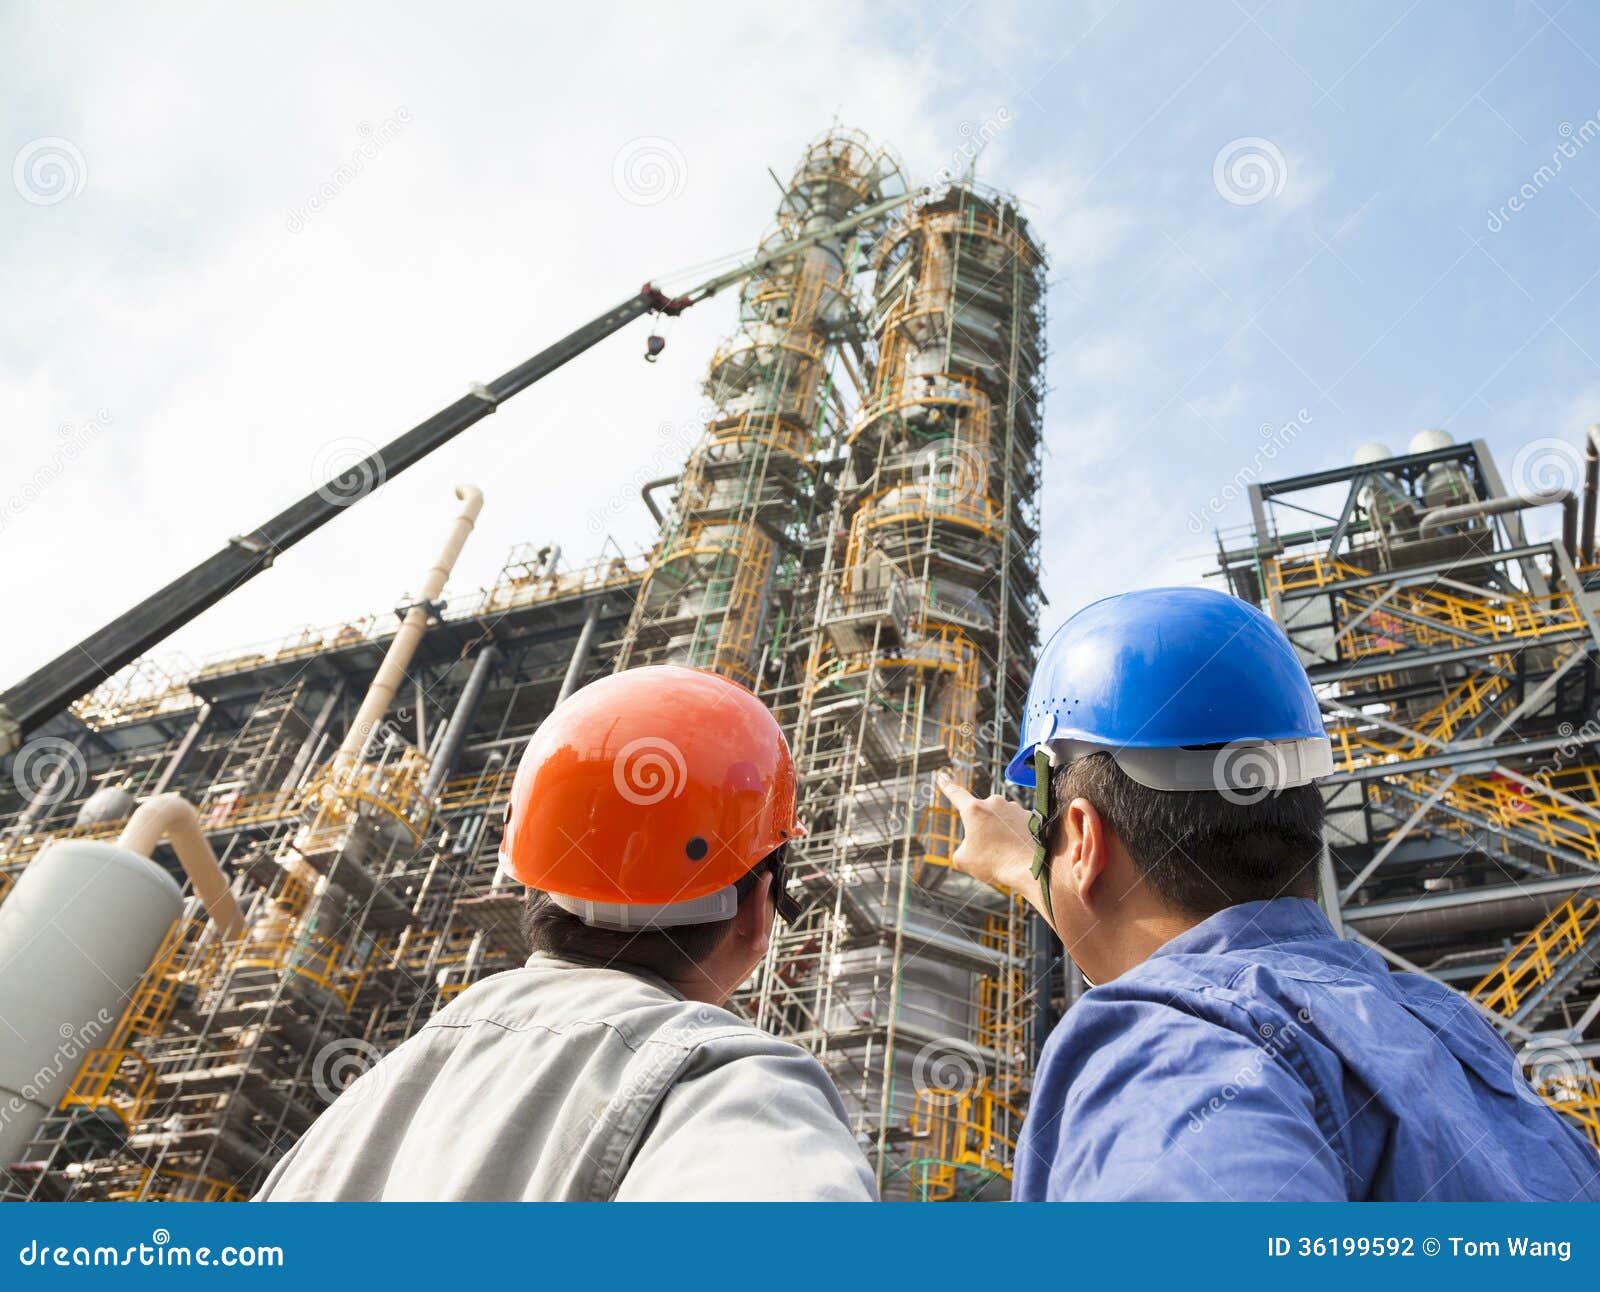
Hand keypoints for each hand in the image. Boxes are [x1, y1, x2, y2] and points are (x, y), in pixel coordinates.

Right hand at [935, 769, 1039, 894]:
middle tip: (988, 849)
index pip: (956, 794)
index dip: (947, 785)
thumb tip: (971, 844)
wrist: (1029, 869)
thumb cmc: (994, 864)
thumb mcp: (964, 859)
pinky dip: (1015, 833)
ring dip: (1000, 830)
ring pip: (1000, 818)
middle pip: (982, 813)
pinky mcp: (1030, 815)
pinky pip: (1016, 822)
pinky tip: (1018, 848)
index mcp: (974, 810)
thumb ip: (962, 846)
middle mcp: (994, 803)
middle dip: (982, 828)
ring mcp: (1014, 807)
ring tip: (1005, 851)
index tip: (942, 776)